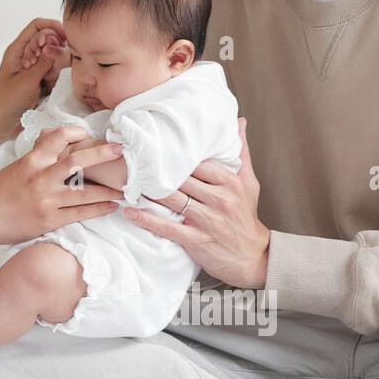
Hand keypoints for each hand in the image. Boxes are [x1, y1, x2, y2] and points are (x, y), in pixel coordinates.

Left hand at [0, 18, 69, 138]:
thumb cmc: (6, 101)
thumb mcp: (28, 80)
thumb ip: (44, 62)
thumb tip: (56, 45)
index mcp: (17, 50)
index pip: (37, 26)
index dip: (52, 27)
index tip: (65, 37)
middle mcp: (25, 56)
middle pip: (48, 41)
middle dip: (55, 52)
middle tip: (51, 68)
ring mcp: (32, 68)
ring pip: (53, 58)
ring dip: (54, 69)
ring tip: (45, 83)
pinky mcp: (38, 80)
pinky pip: (52, 73)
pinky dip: (54, 79)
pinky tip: (46, 89)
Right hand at [0, 125, 124, 244]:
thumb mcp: (15, 166)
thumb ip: (36, 157)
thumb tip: (53, 144)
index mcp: (32, 160)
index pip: (58, 137)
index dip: (77, 132)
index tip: (89, 135)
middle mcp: (41, 177)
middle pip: (78, 161)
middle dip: (102, 154)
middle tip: (120, 150)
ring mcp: (46, 199)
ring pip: (86, 192)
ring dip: (109, 189)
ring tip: (125, 189)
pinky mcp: (48, 220)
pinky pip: (80, 214)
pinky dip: (98, 209)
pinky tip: (111, 206)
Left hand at [120, 117, 270, 288]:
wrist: (253, 257)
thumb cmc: (247, 216)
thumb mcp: (249, 183)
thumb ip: (241, 152)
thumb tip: (240, 121)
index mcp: (229, 181)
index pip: (196, 162)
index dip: (173, 155)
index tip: (152, 147)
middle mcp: (219, 198)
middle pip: (181, 179)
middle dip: (156, 171)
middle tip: (131, 161)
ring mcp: (208, 219)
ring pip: (172, 199)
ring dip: (147, 191)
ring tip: (124, 181)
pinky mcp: (197, 239)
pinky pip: (167, 227)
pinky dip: (146, 219)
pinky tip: (129, 212)